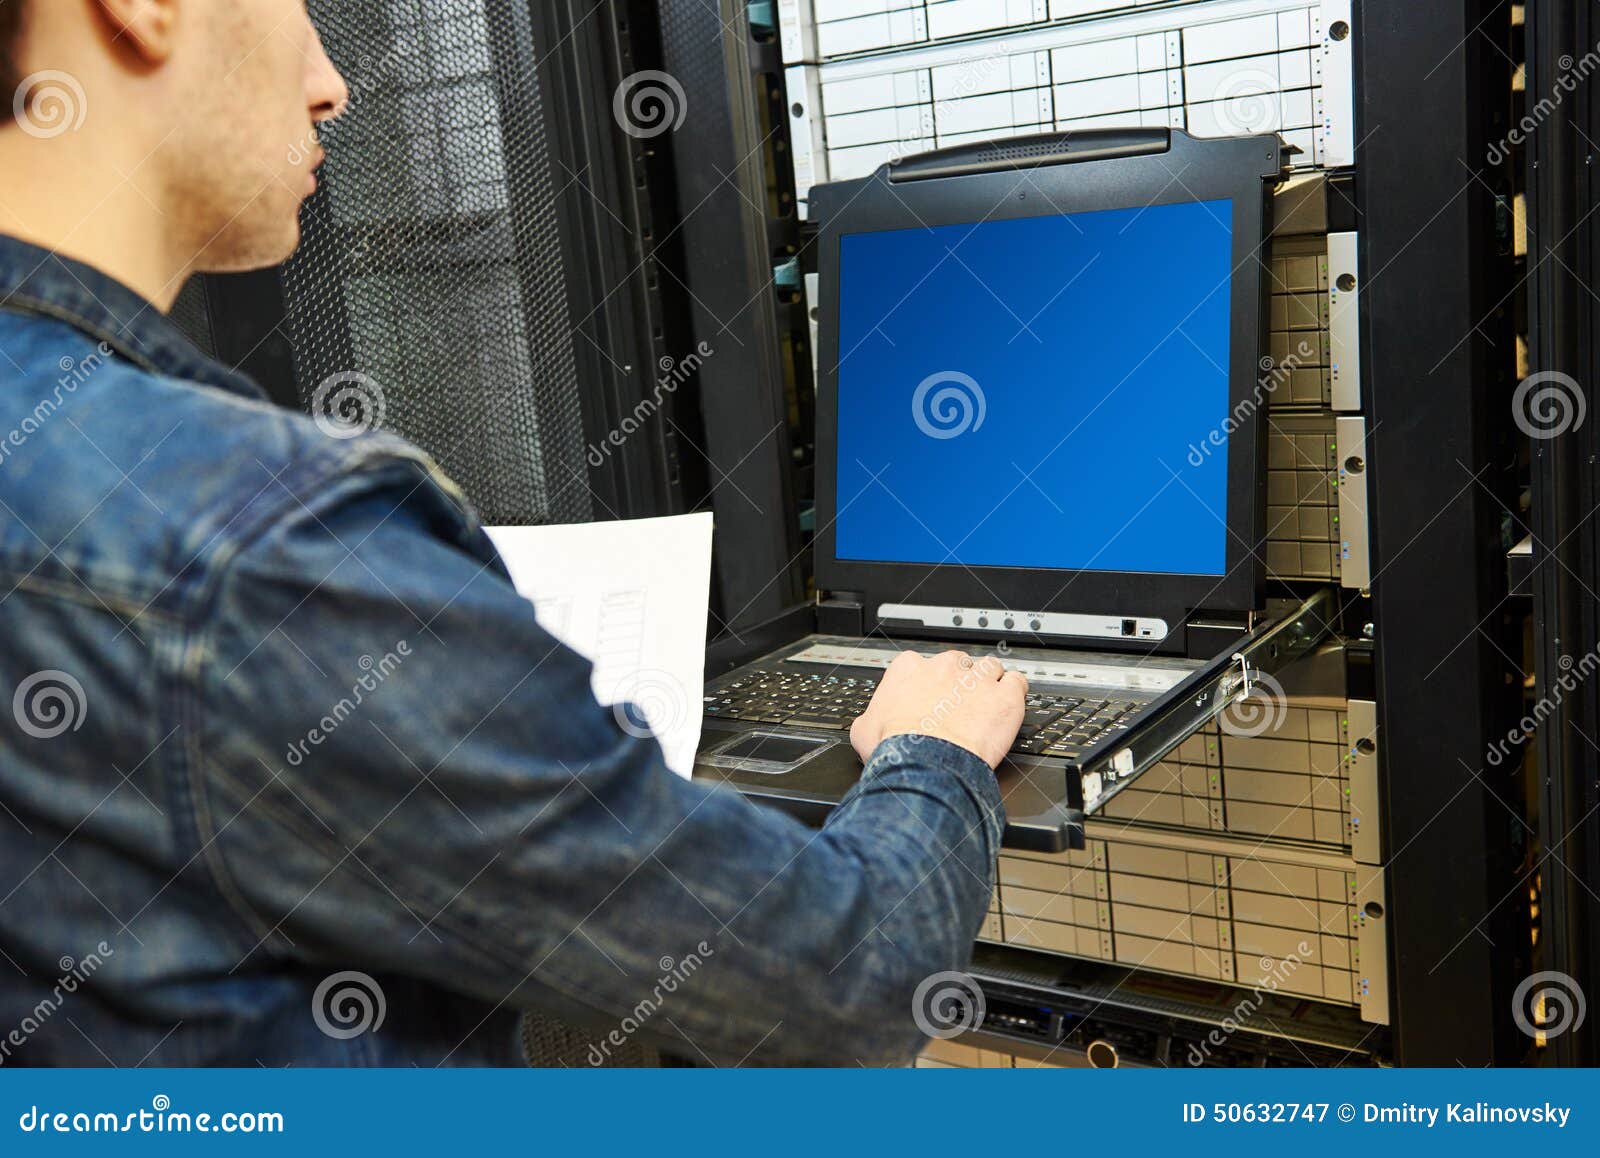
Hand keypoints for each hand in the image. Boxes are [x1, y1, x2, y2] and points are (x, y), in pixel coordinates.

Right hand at [849, 650, 1027, 769]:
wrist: (924, 764)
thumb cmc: (896, 748)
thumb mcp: (864, 731)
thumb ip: (873, 716)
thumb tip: (871, 722)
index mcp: (909, 668)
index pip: (921, 665)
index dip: (928, 684)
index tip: (930, 699)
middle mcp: (944, 666)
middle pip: (957, 665)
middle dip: (959, 683)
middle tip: (958, 707)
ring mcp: (977, 679)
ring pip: (989, 668)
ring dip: (989, 683)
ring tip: (987, 704)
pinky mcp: (1005, 696)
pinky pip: (1017, 682)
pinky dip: (1015, 692)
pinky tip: (1009, 704)